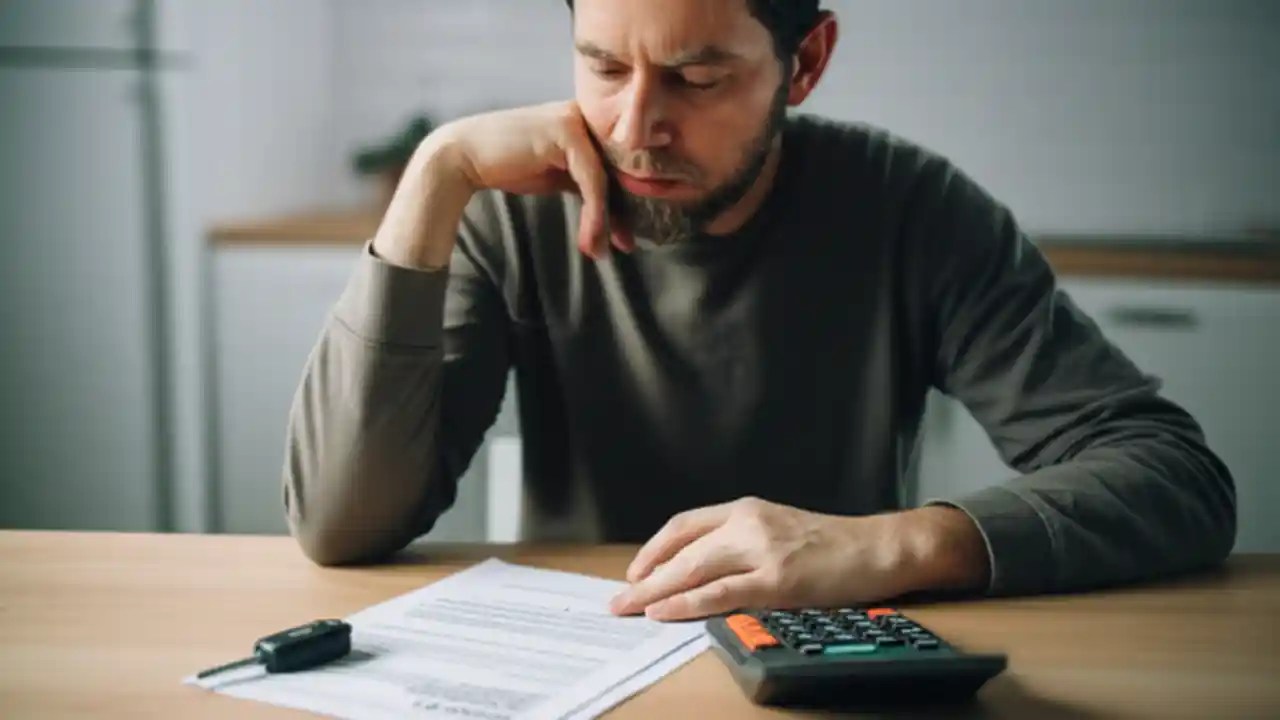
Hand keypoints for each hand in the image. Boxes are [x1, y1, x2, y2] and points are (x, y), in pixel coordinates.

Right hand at [373, 101, 630, 269]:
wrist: (464, 156)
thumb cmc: (511, 165)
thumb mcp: (559, 177)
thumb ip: (588, 186)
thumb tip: (620, 218)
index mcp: (588, 121)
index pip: (618, 165)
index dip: (626, 202)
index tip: (627, 238)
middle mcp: (587, 114)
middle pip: (619, 170)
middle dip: (624, 213)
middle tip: (626, 247)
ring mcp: (577, 119)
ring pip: (607, 178)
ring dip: (606, 220)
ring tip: (599, 252)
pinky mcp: (566, 131)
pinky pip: (591, 179)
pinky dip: (594, 213)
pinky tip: (588, 240)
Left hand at [608, 497, 988, 621]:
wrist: (877, 547)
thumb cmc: (831, 545)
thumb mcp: (778, 529)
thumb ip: (740, 542)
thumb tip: (698, 570)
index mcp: (745, 509)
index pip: (684, 525)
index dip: (653, 550)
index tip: (635, 572)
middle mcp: (748, 523)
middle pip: (680, 550)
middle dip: (643, 576)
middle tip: (617, 598)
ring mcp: (762, 550)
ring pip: (692, 570)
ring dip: (654, 591)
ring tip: (629, 608)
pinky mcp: (777, 580)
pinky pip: (719, 593)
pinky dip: (686, 603)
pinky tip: (665, 611)